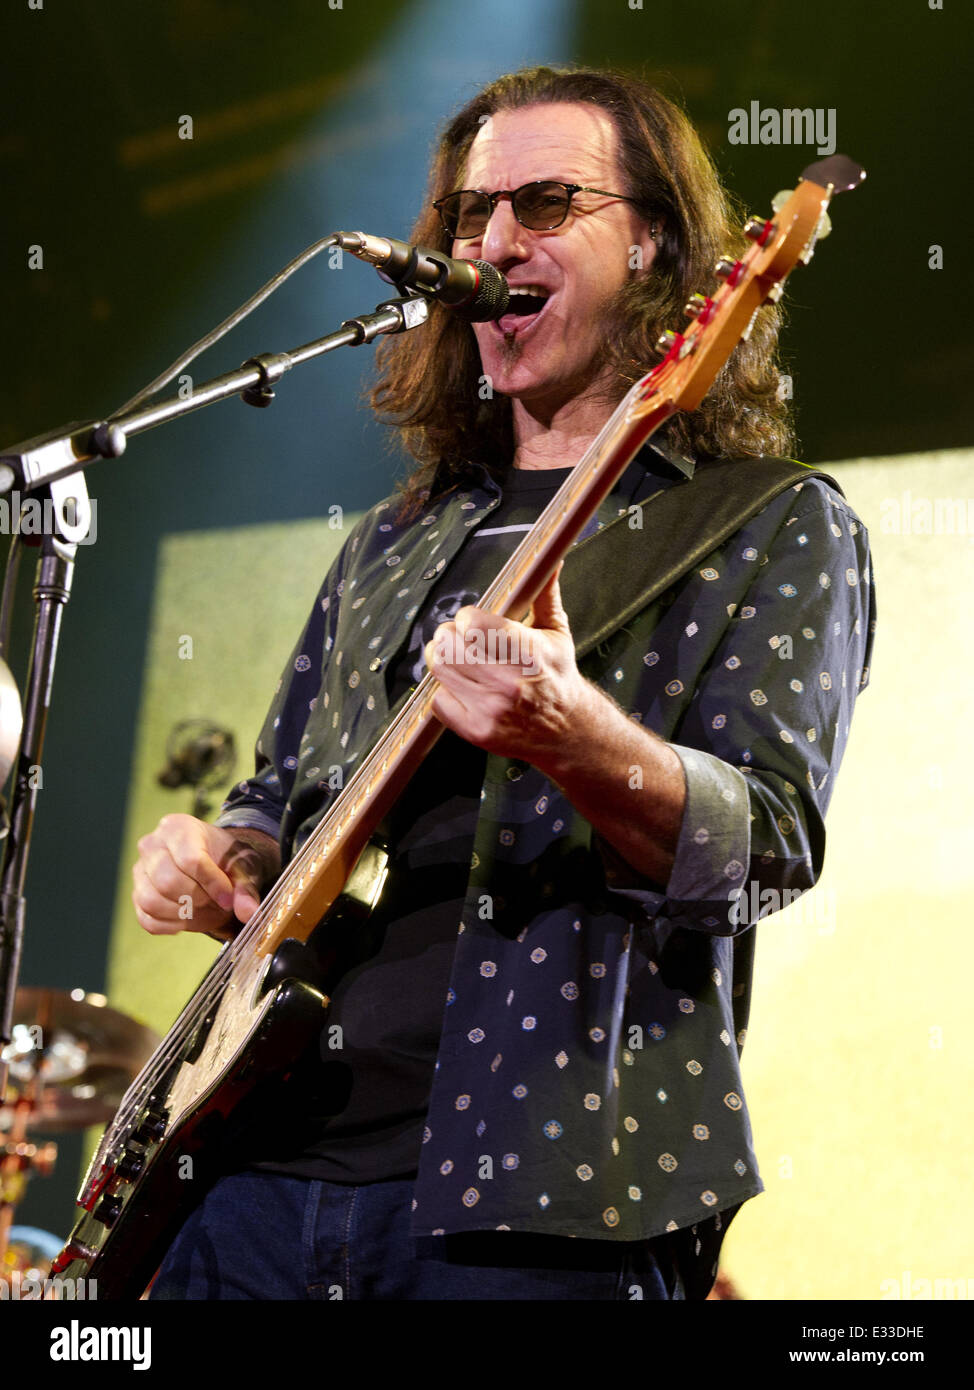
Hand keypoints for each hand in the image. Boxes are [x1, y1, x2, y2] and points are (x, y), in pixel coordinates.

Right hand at [132, 814, 279, 940]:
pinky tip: (190, 918)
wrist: (215, 861)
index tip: (229, 899)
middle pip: (167, 882)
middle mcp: (152, 844)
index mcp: (178, 827)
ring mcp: (140, 870)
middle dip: (198, 901)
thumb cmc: (227, 859)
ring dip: (183, 915)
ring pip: (151, 901)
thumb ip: (246, 888)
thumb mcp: (244, 866)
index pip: (190, 860)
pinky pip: (147, 918)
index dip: (212, 884)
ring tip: (207, 913)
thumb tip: (249, 913)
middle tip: (219, 906)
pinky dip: (171, 925)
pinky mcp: (137, 893)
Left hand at [423, 565, 585, 769]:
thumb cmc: (557, 675)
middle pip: (447, 644)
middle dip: (449, 636)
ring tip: (458, 659)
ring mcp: (490, 709)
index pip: (470, 622)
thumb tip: (549, 559)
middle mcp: (507, 682)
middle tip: (461, 640)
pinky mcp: (476, 731)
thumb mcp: (556, 632)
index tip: (475, 623)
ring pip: (439, 669)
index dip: (468, 619)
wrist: (566, 729)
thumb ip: (545, 594)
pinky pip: (437, 700)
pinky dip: (445, 692)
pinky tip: (464, 689)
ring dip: (442, 659)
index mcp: (527, 652)